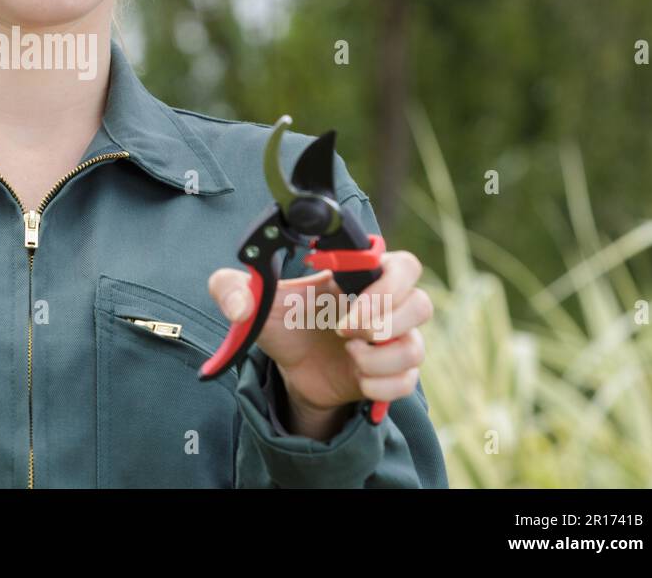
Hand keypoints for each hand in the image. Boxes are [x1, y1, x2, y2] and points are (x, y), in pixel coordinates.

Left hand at [208, 250, 432, 435]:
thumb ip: (231, 289)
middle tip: (342, 330)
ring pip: (416, 347)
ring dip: (378, 358)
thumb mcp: (253, 303)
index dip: (385, 282)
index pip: (402, 265)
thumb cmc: (284, 325)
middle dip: (381, 322)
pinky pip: (408, 381)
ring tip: (348, 354)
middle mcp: (386, 306)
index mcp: (360, 278)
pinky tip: (358, 379)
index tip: (345, 299)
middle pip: (420, 303)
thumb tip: (238, 306)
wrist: (293, 370)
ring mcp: (395, 341)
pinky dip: (381, 385)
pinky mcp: (395, 374)